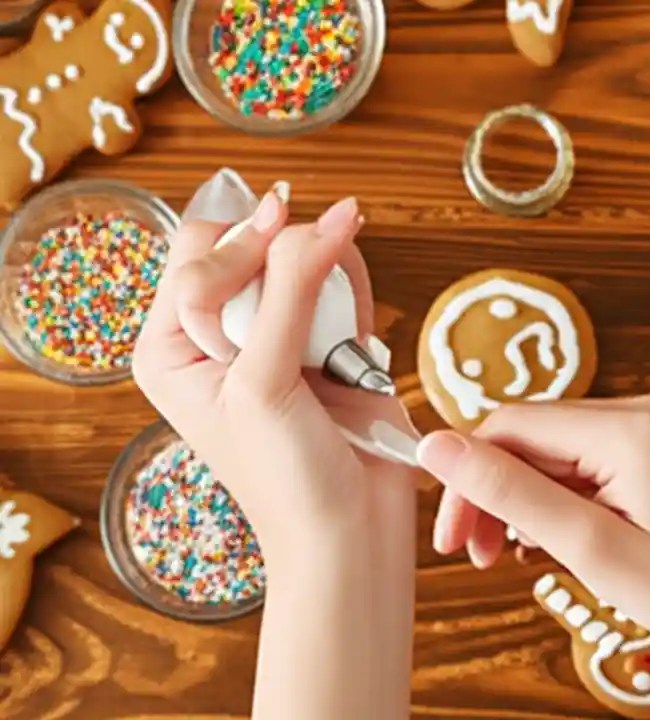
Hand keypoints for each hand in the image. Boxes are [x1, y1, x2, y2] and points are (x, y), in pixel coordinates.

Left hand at [133, 189, 417, 718]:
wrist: (352, 530)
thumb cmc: (287, 480)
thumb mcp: (266, 382)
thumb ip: (292, 292)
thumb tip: (331, 217)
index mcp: (171, 347)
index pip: (198, 254)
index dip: (245, 253)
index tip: (291, 268)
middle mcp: (217, 336)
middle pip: (251, 244)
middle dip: (291, 268)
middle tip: (311, 321)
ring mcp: (274, 334)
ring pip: (304, 255)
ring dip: (331, 289)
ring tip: (337, 348)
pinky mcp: (325, 339)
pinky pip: (343, 282)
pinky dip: (358, 302)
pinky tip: (357, 349)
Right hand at [419, 391, 649, 639]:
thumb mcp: (600, 553)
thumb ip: (516, 496)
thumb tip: (437, 447)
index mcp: (633, 430)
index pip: (511, 426)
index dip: (468, 478)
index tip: (455, 539)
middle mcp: (649, 405)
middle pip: (535, 432)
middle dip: (499, 492)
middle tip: (481, 556)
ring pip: (562, 443)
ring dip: (534, 496)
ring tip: (529, 554)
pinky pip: (595, 450)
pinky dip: (571, 491)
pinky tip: (569, 533)